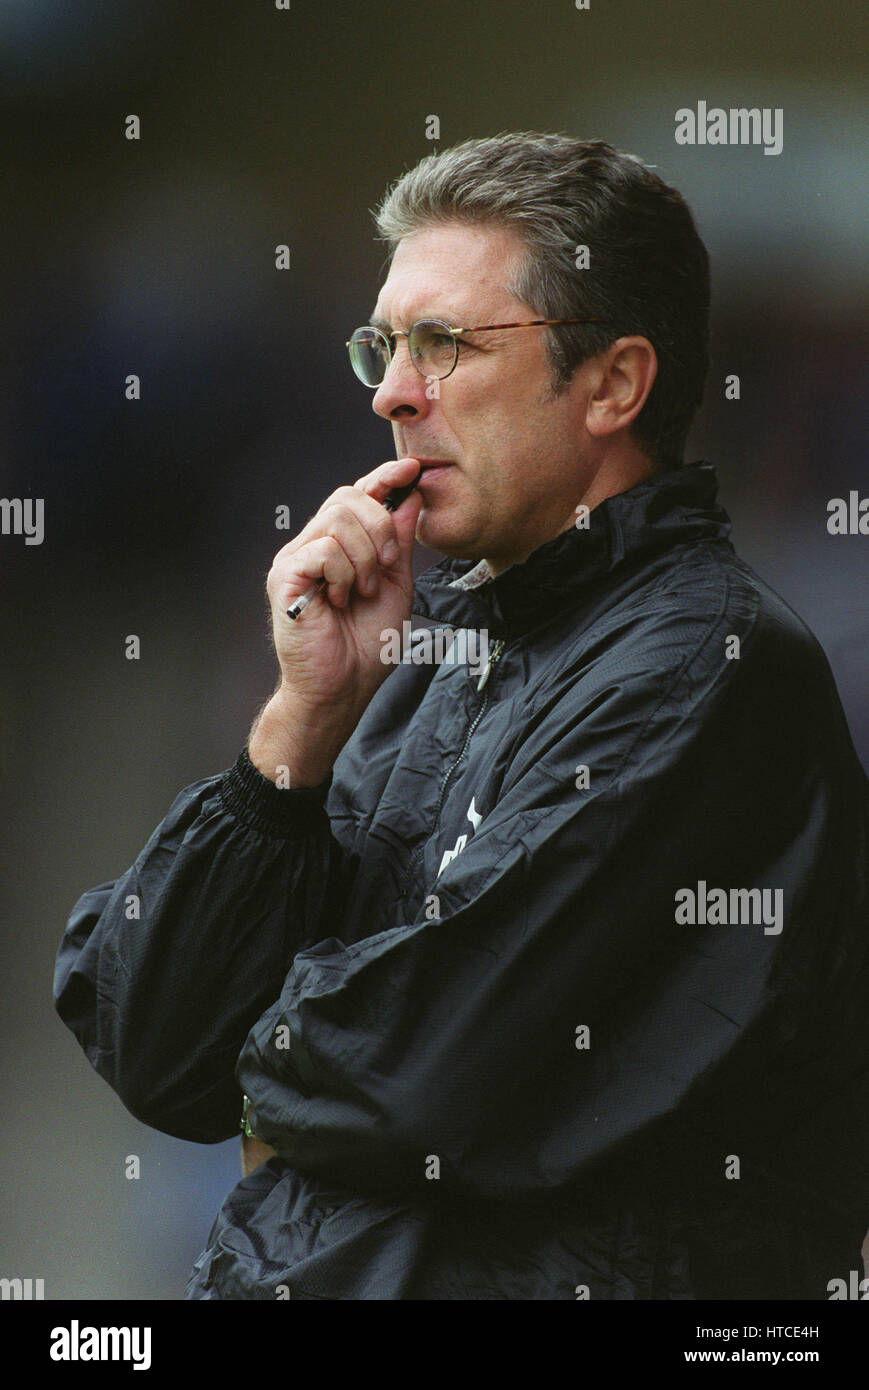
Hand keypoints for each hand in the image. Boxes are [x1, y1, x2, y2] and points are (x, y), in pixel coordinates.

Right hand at [264, 456, 422, 719]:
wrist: (342, 688)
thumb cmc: (365, 645)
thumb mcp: (396, 585)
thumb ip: (399, 542)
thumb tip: (411, 494)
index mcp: (339, 544)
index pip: (358, 494)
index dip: (383, 477)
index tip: (412, 469)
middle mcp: (313, 544)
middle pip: (347, 496)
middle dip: (380, 526)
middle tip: (385, 566)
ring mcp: (295, 559)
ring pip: (338, 519)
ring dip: (364, 556)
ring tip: (363, 592)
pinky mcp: (285, 577)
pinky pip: (324, 549)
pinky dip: (344, 574)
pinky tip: (341, 600)